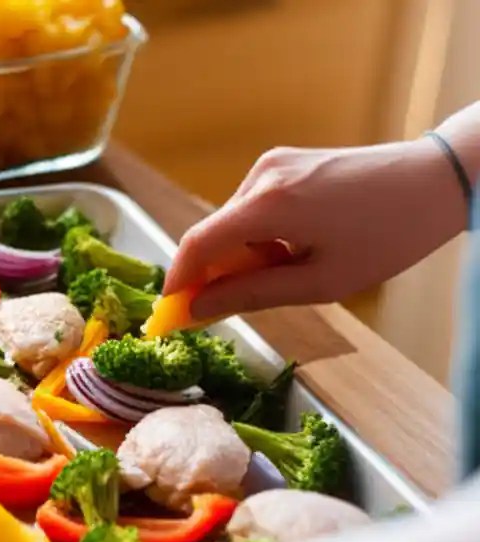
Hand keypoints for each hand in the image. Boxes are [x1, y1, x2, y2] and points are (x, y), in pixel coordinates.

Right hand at [164, 138, 467, 320]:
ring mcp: (273, 163)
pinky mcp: (286, 161)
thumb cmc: (388, 236)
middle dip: (218, 273)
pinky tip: (299, 247)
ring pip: (235, 223)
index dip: (178, 281)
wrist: (437, 179)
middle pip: (215, 234)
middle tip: (237, 307)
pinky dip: (261, 235)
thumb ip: (252, 295)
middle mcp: (262, 176)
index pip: (196, 244)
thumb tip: (198, 310)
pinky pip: (254, 207)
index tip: (170, 313)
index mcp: (269, 204)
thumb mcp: (321, 282)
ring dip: (245, 254)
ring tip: (293, 271)